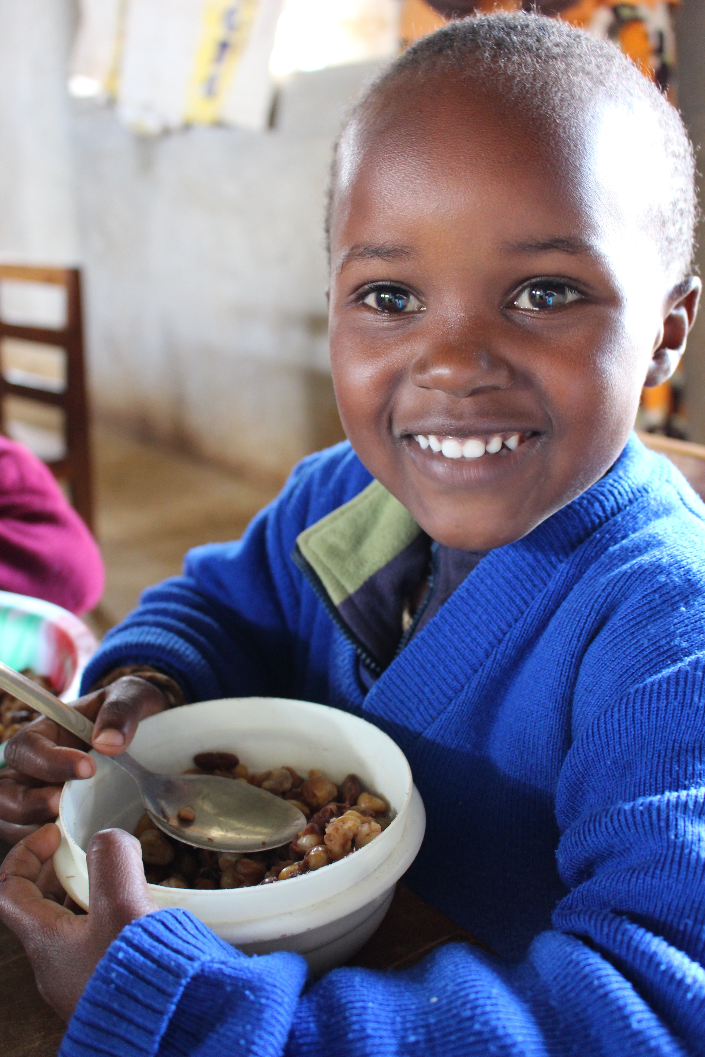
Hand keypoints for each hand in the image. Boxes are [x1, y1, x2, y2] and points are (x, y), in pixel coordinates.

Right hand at [0, 676, 167, 841]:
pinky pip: (35, 846)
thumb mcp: (132, 696)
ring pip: (12, 824)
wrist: (150, 734)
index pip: (28, 748)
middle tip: (61, 806)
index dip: (49, 761)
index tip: (88, 768)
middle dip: (27, 805)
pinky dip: (48, 854)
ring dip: (34, 833)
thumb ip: (121, 710)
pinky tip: (74, 853)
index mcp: (46, 733)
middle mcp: (32, 770)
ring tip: (70, 834)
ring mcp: (38, 801)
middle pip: (4, 793)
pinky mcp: (53, 827)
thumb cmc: (131, 711)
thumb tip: (109, 742)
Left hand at [0, 823, 156, 1020]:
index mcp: (44, 941)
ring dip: (88, 894)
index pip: (9, 889)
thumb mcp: (121, 903)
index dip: (26, 853)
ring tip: (118, 877)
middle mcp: (54, 964)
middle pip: (39, 906)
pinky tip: (137, 912)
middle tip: (86, 852)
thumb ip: (112, 858)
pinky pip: (95, 944)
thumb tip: (109, 838)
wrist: (167, 1027)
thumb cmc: (136, 976)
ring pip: (69, 925)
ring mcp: (78, 979)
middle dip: (59, 871)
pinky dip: (108, 918)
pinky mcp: (105, 987)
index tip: (55, 835)